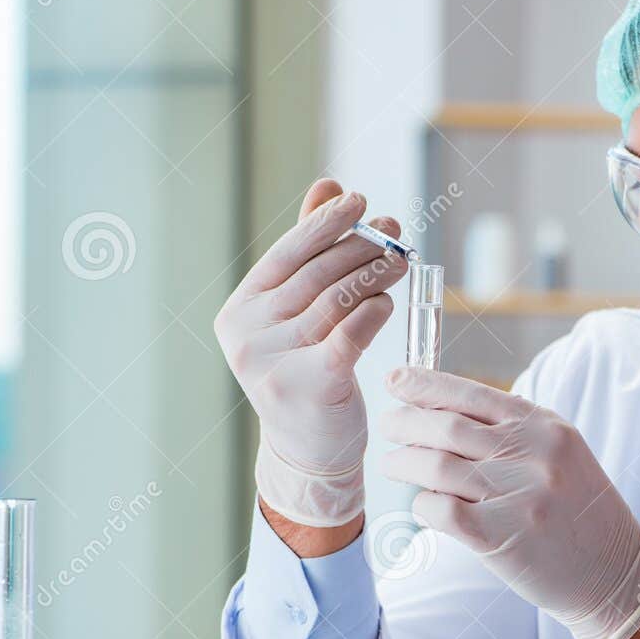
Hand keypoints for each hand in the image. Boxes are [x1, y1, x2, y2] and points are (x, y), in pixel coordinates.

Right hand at [215, 179, 407, 526]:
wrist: (310, 454)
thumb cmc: (308, 373)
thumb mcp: (299, 316)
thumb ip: (310, 253)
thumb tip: (328, 184)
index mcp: (238, 312)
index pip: (286, 255)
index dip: (324, 223)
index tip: (358, 200)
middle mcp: (246, 336)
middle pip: (315, 275)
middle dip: (359, 246)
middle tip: (393, 230)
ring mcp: (273, 363)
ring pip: (336, 301)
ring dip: (375, 274)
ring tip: (401, 260)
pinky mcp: (309, 385)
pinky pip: (350, 334)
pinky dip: (374, 312)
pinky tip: (389, 302)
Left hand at [379, 367, 639, 638]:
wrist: (616, 572)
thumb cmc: (580, 513)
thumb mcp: (560, 454)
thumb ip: (514, 432)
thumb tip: (445, 410)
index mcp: (545, 427)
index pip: (473, 394)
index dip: (426, 384)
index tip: (397, 380)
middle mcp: (533, 454)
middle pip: (446, 426)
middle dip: (405, 421)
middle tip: (387, 425)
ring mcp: (518, 495)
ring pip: (436, 464)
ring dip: (403, 461)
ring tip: (393, 463)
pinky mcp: (501, 536)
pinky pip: (440, 509)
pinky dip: (421, 504)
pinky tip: (422, 505)